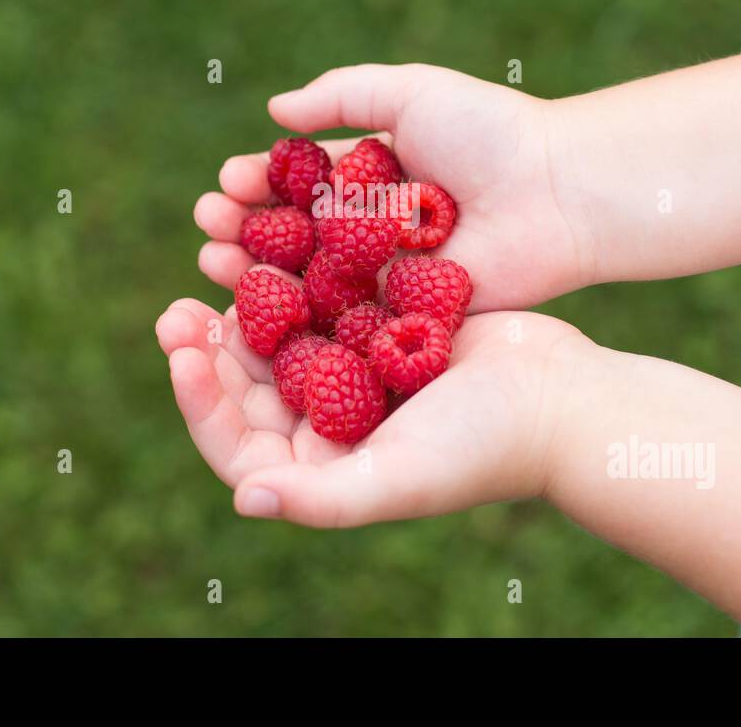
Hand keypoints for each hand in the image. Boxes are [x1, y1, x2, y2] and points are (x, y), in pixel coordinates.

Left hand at [155, 296, 593, 526]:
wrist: (561, 397)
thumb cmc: (486, 448)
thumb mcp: (403, 477)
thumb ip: (324, 498)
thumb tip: (245, 498)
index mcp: (325, 466)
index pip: (239, 446)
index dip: (201, 405)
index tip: (182, 354)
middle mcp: (331, 425)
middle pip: (248, 388)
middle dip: (208, 349)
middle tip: (178, 308)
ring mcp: (353, 374)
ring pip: (278, 339)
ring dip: (241, 305)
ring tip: (212, 264)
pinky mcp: (379, 329)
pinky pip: (320, 300)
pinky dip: (293, 275)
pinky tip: (272, 241)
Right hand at [192, 64, 595, 310]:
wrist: (553, 190)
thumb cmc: (488, 132)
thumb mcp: (410, 92)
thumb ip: (341, 95)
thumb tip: (275, 110)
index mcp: (373, 175)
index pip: (300, 182)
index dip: (259, 182)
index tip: (226, 181)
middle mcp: (374, 227)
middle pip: (294, 232)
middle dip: (245, 227)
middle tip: (207, 224)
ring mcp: (389, 275)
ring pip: (309, 277)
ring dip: (256, 272)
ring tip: (213, 259)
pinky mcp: (407, 316)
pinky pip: (347, 317)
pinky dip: (303, 316)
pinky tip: (259, 311)